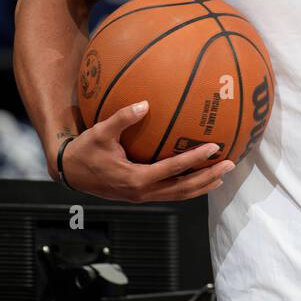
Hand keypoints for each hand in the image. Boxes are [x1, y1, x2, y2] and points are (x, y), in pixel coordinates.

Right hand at [54, 100, 234, 202]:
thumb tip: (145, 103)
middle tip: (230, 164)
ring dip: (202, 185)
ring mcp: (143, 196)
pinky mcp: (141, 195)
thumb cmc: (85, 151)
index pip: (173, 169)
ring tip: (222, 175)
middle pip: (183, 188)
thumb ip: (122, 118)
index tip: (214, 148)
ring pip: (179, 195)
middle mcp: (142, 192)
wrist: (70, 173)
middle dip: (208, 177)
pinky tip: (199, 177)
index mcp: (136, 178)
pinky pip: (171, 193)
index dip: (194, 159)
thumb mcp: (100, 132)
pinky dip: (188, 187)